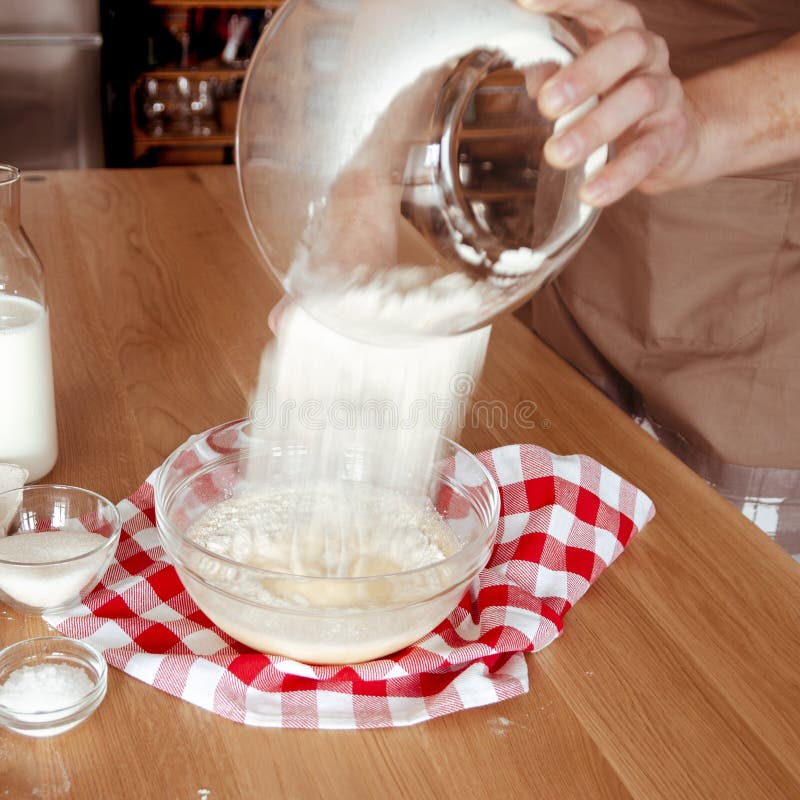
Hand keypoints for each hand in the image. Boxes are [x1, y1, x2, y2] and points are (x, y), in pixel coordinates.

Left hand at [518, 0, 702, 205]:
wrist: (674, 139)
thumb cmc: (615, 101)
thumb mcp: (584, 84)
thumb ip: (554, 76)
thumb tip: (529, 72)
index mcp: (620, 33)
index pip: (600, 3)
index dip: (570, 0)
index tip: (528, 2)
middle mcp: (648, 55)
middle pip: (625, 47)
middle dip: (584, 73)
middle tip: (548, 103)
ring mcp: (665, 94)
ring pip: (638, 98)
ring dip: (594, 128)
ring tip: (557, 154)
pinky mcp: (671, 137)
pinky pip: (646, 154)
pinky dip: (616, 175)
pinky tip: (591, 192)